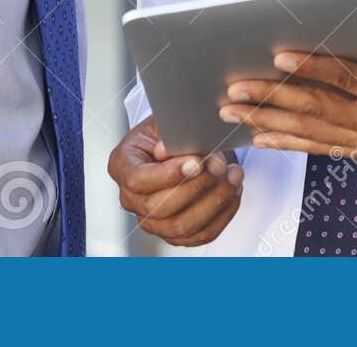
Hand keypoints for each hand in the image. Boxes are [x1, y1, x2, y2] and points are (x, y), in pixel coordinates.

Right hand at [107, 115, 242, 246]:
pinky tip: (234, 191)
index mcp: (122, 166)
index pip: (137, 180)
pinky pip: (200, 235)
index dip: (169, 175)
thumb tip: (185, 154)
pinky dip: (223, 214)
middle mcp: (131, 199)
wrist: (180, 142)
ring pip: (181, 226)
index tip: (197, 162)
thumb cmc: (171, 130)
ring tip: (234, 176)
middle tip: (221, 166)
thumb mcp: (169, 121)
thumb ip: (175, 134)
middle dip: (196, 187)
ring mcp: (151, 221)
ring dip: (214, 201)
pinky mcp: (175, 233)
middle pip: (158, 208)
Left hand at [217, 0, 356, 161]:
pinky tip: (261, 136)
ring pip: (311, 132)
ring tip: (232, 110)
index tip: (278, 55)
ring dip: (269, 120)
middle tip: (233, 88)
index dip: (312, 66)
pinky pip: (321, 147)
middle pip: (316, 110)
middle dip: (271, 98)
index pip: (346, 78)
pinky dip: (290, 142)